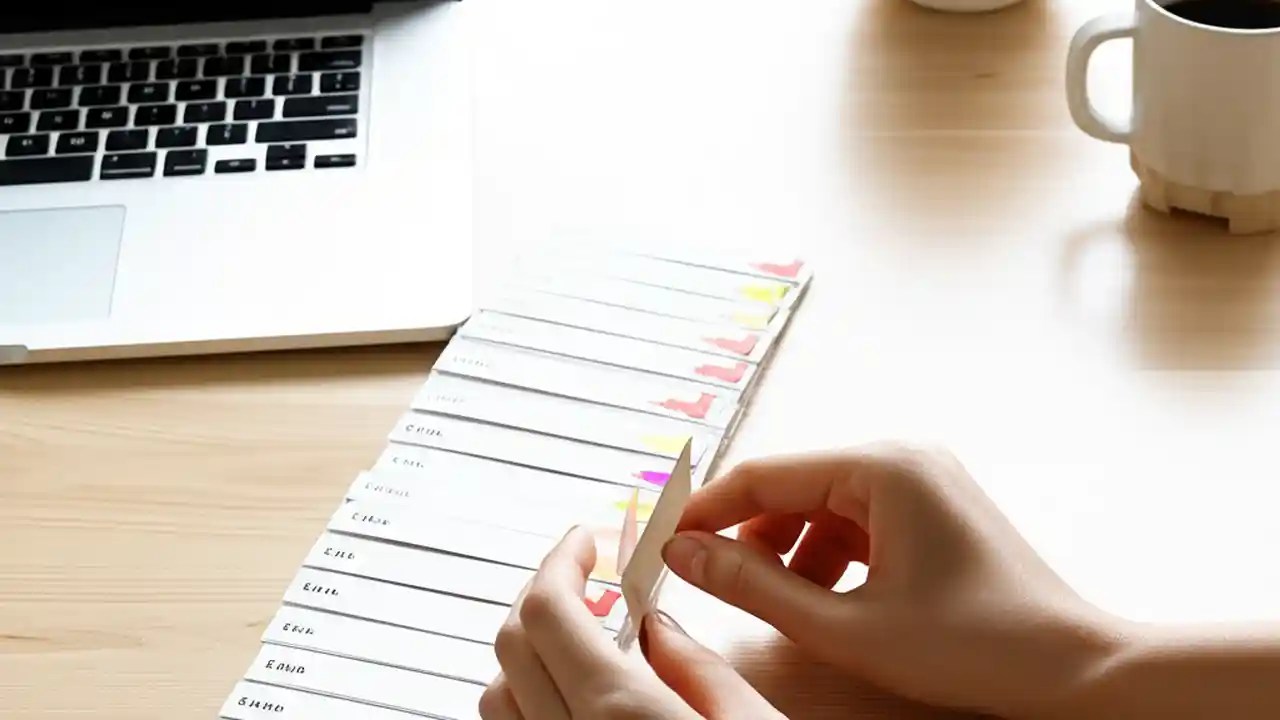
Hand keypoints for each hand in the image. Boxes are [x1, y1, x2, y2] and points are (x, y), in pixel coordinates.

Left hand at [479, 526, 783, 718]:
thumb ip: (700, 671)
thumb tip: (659, 630)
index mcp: (618, 711)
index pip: (548, 609)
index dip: (561, 561)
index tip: (585, 542)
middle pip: (511, 644)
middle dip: (542, 595)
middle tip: (582, 578)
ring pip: (499, 696)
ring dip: (528, 654)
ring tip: (580, 638)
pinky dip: (528, 700)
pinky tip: (575, 696)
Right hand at [664, 443, 1127, 718]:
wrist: (1074, 669)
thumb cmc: (971, 645)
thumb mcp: (844, 624)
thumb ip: (753, 586)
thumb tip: (683, 555)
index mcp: (882, 468)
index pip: (764, 475)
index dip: (706, 511)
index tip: (664, 546)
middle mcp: (902, 458)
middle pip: (792, 489)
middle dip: (748, 537)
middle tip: (710, 585)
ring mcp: (922, 482)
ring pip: (822, 509)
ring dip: (788, 554)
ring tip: (774, 606)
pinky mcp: (933, 510)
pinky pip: (857, 523)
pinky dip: (828, 559)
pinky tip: (820, 602)